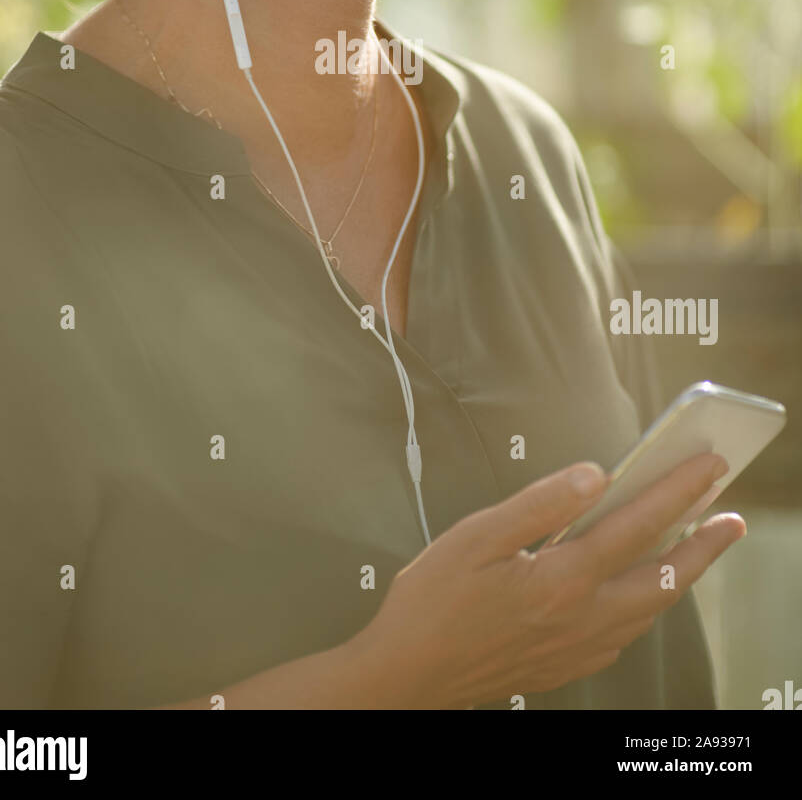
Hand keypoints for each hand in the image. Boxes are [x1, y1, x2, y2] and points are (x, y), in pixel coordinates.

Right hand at [353, 452, 743, 708]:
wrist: (409, 675)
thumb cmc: (433, 600)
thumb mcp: (477, 536)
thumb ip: (540, 503)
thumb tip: (595, 474)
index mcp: (562, 579)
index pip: (636, 524)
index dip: (676, 491)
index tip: (707, 466)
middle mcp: (582, 617)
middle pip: (663, 577)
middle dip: (704, 545)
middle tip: (731, 519)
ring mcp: (578, 648)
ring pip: (649, 611)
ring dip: (679, 577)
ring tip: (695, 550)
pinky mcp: (565, 666)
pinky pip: (624, 636)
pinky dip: (645, 609)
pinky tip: (637, 596)